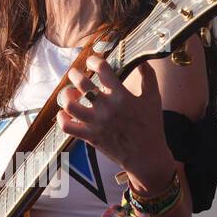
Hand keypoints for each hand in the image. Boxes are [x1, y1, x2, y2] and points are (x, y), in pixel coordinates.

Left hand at [56, 54, 175, 191]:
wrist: (146, 156)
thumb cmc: (151, 126)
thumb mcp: (153, 99)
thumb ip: (149, 77)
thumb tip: (143, 60)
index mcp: (121, 96)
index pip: (103, 70)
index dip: (94, 61)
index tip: (92, 60)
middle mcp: (106, 109)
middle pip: (82, 84)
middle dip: (75, 74)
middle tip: (75, 73)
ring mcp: (96, 124)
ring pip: (71, 105)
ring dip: (66, 95)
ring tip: (69, 92)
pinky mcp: (90, 137)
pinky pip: (68, 127)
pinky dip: (62, 118)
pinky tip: (64, 113)